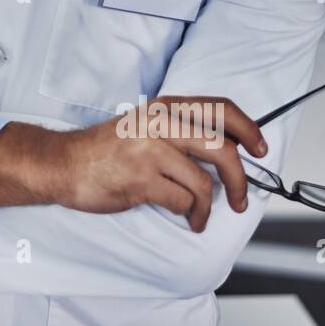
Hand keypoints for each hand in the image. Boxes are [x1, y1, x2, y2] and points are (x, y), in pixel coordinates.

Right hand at [0, 96, 266, 232]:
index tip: (260, 149)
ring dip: (209, 207)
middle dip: (240, 179)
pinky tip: (184, 217)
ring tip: (200, 216)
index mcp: (164, 108)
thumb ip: (180, 132)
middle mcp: (159, 124)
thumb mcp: (144, 128)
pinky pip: (183, 201)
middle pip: (222, 148)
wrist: (64, 164)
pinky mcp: (141, 179)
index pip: (220, 108)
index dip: (249, 129)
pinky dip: (190, 214)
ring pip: (204, 183)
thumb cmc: (105, 151)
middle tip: (242, 198)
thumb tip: (226, 152)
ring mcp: (149, 151)